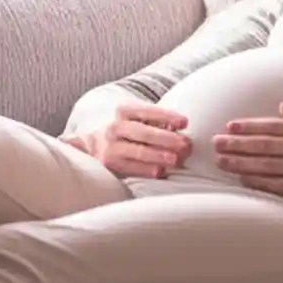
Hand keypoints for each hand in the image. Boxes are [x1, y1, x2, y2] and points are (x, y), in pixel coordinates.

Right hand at [59, 103, 191, 178]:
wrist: (97, 146)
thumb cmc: (130, 132)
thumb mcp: (139, 120)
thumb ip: (159, 123)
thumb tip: (182, 131)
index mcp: (125, 111)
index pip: (148, 111)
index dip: (167, 116)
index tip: (184, 122)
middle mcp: (116, 127)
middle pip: (143, 132)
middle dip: (166, 138)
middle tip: (185, 144)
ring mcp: (111, 146)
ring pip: (137, 151)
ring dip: (158, 155)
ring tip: (175, 159)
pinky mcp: (110, 164)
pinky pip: (131, 168)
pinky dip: (147, 170)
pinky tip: (160, 171)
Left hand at [213, 102, 282, 202]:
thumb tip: (280, 107)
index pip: (272, 126)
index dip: (248, 126)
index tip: (229, 126)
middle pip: (264, 145)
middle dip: (237, 144)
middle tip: (215, 144)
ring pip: (268, 165)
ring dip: (242, 164)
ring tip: (222, 162)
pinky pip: (281, 186)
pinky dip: (261, 183)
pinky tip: (245, 181)